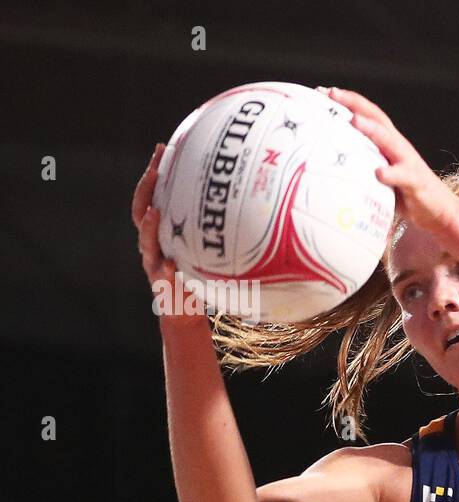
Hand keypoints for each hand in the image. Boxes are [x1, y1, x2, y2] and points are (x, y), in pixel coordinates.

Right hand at [131, 144, 187, 316]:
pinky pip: (161, 276)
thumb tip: (231, 195)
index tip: (162, 149)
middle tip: (155, 170)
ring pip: (146, 242)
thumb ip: (203, 223)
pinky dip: (165, 270)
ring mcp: (153, 263)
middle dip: (146, 189)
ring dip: (150, 228)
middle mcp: (151, 244)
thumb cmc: (193, 272)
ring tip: (155, 213)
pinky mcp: (161, 285)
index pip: (151, 195)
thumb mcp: (198, 244)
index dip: (153, 173)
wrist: (183, 310)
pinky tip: (170, 265)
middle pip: (141, 212)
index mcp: (160, 231)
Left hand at [322, 86, 457, 234]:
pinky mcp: (416, 181)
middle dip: (354, 103)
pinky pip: (403, 176)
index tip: (323, 92)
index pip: (368, 115)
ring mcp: (408, 162)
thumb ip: (363, 167)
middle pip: (377, 118)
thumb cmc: (405, 194)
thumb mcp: (381, 175)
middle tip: (332, 93)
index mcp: (389, 143)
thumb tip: (329, 169)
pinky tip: (379, 173)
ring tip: (354, 121)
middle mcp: (398, 146)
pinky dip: (391, 174)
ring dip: (372, 129)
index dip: (348, 101)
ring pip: (389, 140)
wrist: (439, 210)